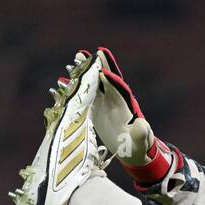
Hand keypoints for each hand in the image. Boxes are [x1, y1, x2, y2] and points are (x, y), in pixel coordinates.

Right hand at [61, 47, 172, 181]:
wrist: (132, 150)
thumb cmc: (138, 146)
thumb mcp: (141, 141)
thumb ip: (141, 133)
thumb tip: (140, 124)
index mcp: (125, 105)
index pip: (118, 88)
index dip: (111, 80)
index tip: (101, 72)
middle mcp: (114, 100)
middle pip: (104, 79)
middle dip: (95, 67)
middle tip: (82, 54)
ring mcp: (104, 103)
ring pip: (93, 84)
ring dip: (83, 73)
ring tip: (72, 62)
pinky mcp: (96, 109)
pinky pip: (85, 96)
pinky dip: (75, 88)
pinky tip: (62, 82)